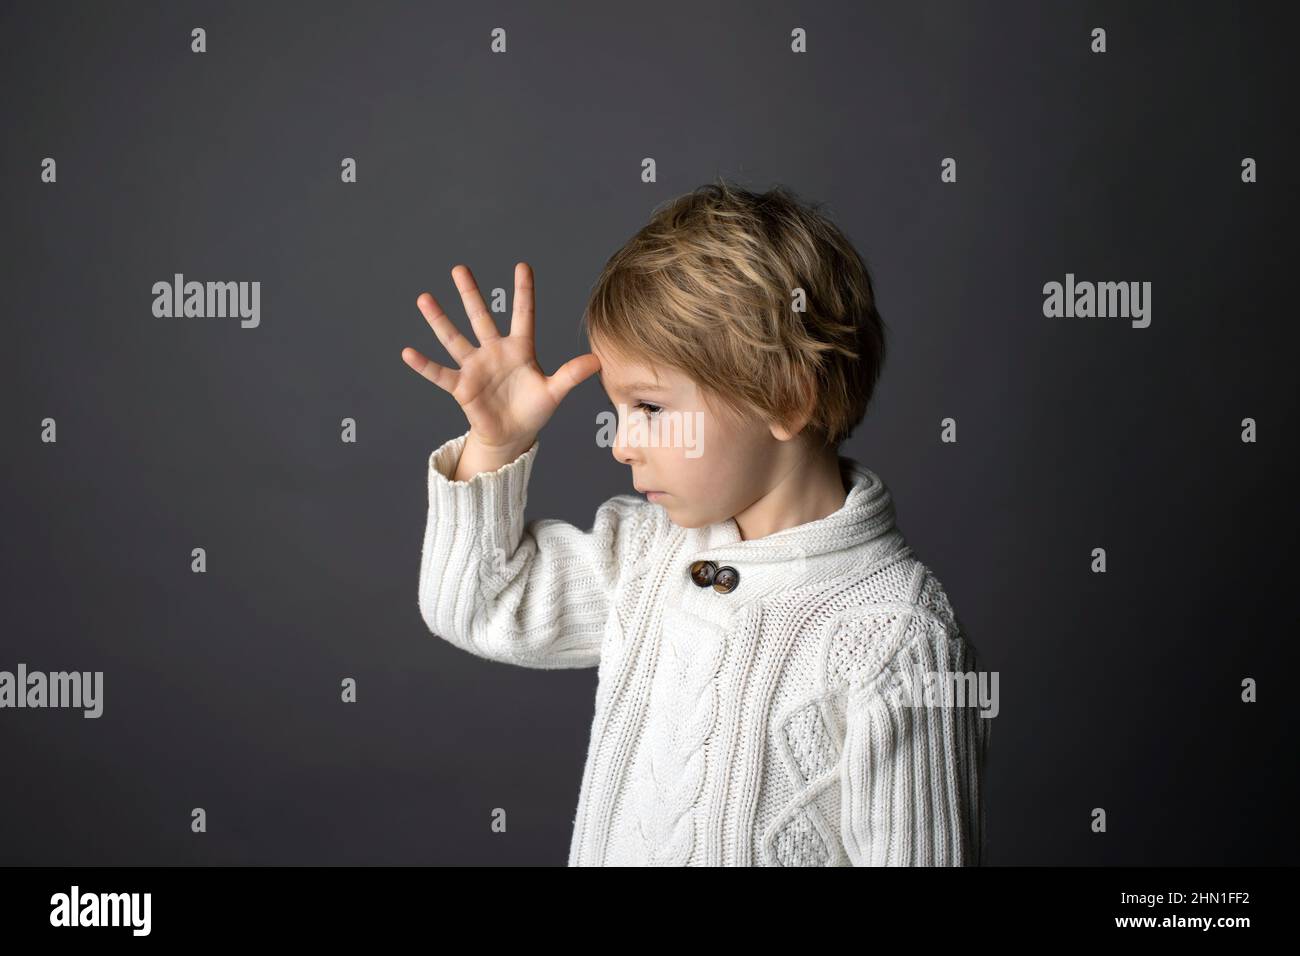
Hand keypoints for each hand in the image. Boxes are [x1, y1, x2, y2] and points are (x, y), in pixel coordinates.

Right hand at [403, 262, 599, 458]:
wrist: (512, 436)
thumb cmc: (533, 411)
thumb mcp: (554, 392)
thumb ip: (571, 375)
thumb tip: (598, 360)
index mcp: (520, 349)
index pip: (523, 315)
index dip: (523, 292)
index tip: (522, 266)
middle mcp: (494, 352)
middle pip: (481, 317)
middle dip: (470, 294)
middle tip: (459, 268)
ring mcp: (475, 368)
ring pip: (455, 339)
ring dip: (439, 320)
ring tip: (424, 299)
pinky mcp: (462, 387)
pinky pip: (440, 373)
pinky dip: (424, 364)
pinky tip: (408, 352)